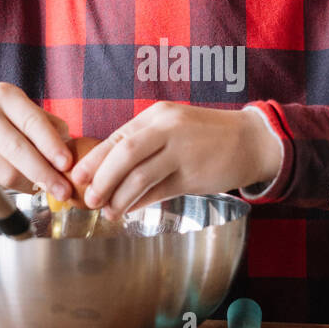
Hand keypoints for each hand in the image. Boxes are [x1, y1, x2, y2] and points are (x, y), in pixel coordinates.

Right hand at [0, 84, 75, 197]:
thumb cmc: (1, 112)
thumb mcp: (22, 106)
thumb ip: (48, 125)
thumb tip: (70, 152)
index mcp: (6, 97)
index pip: (32, 122)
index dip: (51, 145)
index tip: (67, 164)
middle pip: (17, 150)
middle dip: (44, 173)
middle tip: (64, 190)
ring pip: (5, 172)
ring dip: (31, 184)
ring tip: (49, 188)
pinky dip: (17, 187)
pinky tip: (29, 185)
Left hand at [67, 104, 281, 217]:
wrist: (251, 142)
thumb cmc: (207, 138)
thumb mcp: (174, 131)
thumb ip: (144, 148)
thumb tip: (108, 173)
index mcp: (158, 116)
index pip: (117, 137)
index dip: (94, 159)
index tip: (77, 176)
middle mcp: (168, 129)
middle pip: (124, 154)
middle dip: (101, 179)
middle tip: (88, 198)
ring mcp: (182, 152)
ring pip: (140, 176)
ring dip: (119, 197)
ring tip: (108, 211)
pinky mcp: (194, 175)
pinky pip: (159, 191)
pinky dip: (139, 202)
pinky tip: (129, 210)